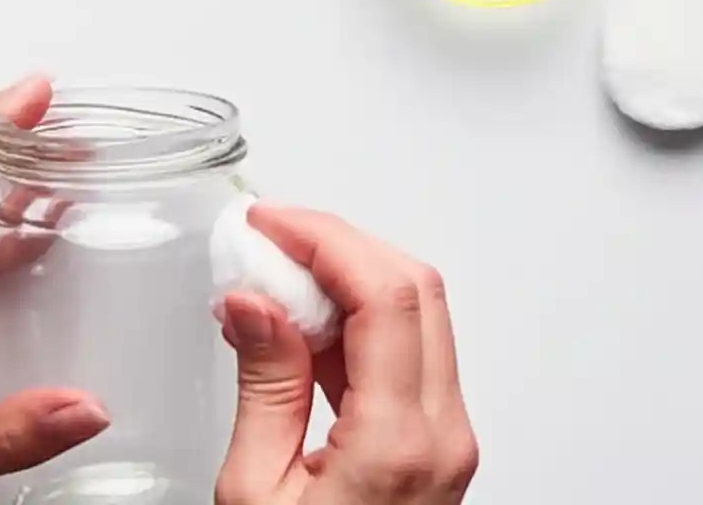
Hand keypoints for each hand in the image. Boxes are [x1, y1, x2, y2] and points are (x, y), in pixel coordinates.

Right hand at [214, 204, 477, 504]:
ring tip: (273, 284)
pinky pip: (408, 355)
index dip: (324, 239)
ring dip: (347, 282)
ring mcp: (448, 441)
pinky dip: (357, 324)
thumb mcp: (255, 492)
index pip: (384, 296)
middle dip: (339, 246)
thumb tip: (254, 303)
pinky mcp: (438, 446)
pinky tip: (301, 329)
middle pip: (414, 290)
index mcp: (397, 445)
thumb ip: (263, 390)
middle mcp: (442, 437)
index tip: (270, 224)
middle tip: (273, 239)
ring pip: (417, 315)